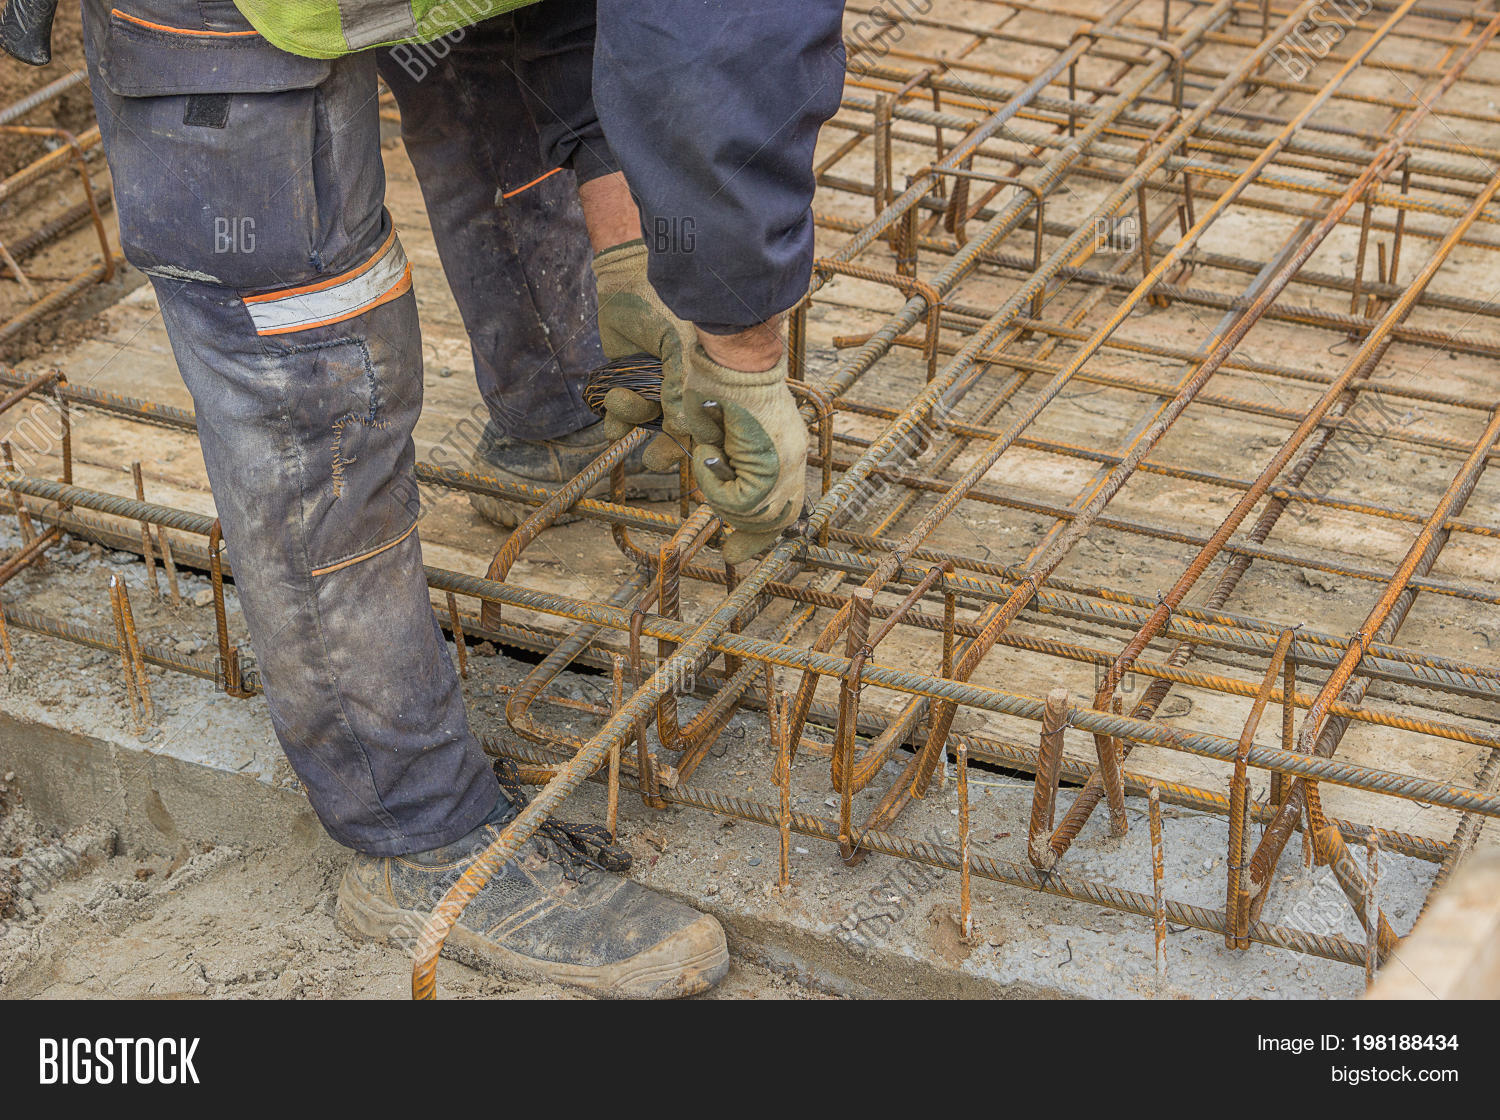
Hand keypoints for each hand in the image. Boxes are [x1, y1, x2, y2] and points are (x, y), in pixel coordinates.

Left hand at [591, 240, 692, 469]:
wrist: (629, 278)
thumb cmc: (667, 310)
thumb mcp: (678, 350)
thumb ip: (679, 389)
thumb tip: (680, 427)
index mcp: (705, 378)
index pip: (706, 421)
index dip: (698, 442)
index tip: (687, 456)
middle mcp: (682, 385)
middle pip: (675, 430)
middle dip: (663, 448)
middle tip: (653, 460)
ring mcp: (653, 383)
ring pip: (644, 418)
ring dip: (631, 417)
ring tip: (618, 401)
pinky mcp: (627, 378)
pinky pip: (621, 408)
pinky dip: (614, 416)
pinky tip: (610, 411)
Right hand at [682, 344, 806, 562]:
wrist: (733, 356)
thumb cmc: (716, 373)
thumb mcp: (707, 419)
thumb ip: (702, 443)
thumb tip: (667, 459)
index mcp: (782, 446)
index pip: (782, 505)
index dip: (759, 534)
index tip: (735, 553)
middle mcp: (791, 457)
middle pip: (773, 518)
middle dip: (748, 533)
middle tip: (731, 549)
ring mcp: (785, 464)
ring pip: (751, 512)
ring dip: (719, 492)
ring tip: (708, 457)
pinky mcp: (772, 468)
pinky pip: (738, 502)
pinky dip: (714, 481)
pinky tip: (708, 453)